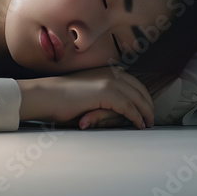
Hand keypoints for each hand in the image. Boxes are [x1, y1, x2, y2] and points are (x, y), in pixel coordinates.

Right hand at [17, 67, 153, 128]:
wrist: (45, 95)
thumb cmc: (60, 99)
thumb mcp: (88, 97)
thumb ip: (104, 101)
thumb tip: (119, 112)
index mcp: (105, 71)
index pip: (134, 82)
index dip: (143, 96)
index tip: (147, 107)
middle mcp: (110, 73)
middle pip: (139, 89)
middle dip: (148, 104)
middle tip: (151, 118)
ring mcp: (109, 81)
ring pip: (138, 98)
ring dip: (145, 111)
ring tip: (148, 123)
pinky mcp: (106, 93)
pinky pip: (129, 107)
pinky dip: (136, 117)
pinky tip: (139, 124)